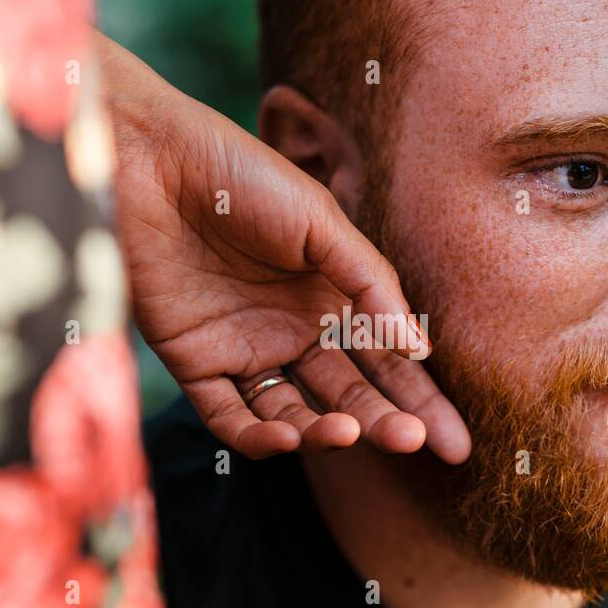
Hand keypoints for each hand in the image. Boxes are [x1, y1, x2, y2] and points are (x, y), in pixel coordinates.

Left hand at [96, 33, 470, 462]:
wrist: (152, 162)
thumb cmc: (242, 178)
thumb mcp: (322, 223)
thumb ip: (371, 284)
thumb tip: (418, 347)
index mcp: (332, 297)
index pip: (386, 362)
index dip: (420, 403)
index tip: (454, 444)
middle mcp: (292, 330)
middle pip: (347, 395)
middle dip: (383, 422)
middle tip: (412, 443)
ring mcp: (245, 350)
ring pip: (294, 413)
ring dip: (323, 432)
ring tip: (348, 433)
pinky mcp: (195, 363)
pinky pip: (229, 416)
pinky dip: (258, 435)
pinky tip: (288, 437)